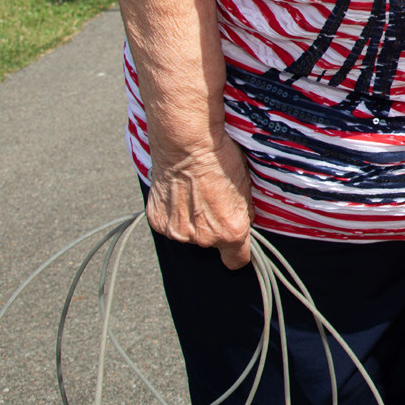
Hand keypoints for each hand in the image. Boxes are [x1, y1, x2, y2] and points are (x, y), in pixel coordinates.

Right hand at [146, 134, 256, 269]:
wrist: (186, 144)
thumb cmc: (220, 160)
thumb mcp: (246, 187)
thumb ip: (243, 214)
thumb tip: (243, 223)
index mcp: (231, 232)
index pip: (236, 261)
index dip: (239, 251)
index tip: (238, 241)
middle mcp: (203, 238)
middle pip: (211, 244)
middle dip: (213, 228)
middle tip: (212, 201)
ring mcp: (177, 232)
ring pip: (189, 234)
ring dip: (191, 221)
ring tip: (194, 193)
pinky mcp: (158, 222)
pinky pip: (170, 224)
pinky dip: (174, 212)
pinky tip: (179, 192)